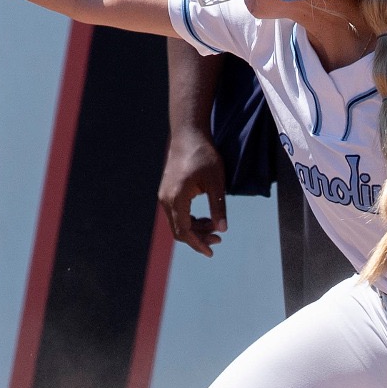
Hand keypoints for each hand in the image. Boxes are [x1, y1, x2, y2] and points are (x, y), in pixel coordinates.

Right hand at [159, 130, 228, 256]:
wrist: (188, 135)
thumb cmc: (204, 155)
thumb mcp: (216, 182)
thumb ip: (218, 207)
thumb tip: (222, 229)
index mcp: (176, 198)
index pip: (184, 230)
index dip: (198, 244)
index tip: (211, 252)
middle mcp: (166, 199)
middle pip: (179, 230)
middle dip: (198, 238)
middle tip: (218, 239)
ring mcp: (164, 196)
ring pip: (177, 223)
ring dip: (194, 230)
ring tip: (213, 228)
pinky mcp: (167, 192)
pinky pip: (176, 214)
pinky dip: (189, 220)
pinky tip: (204, 218)